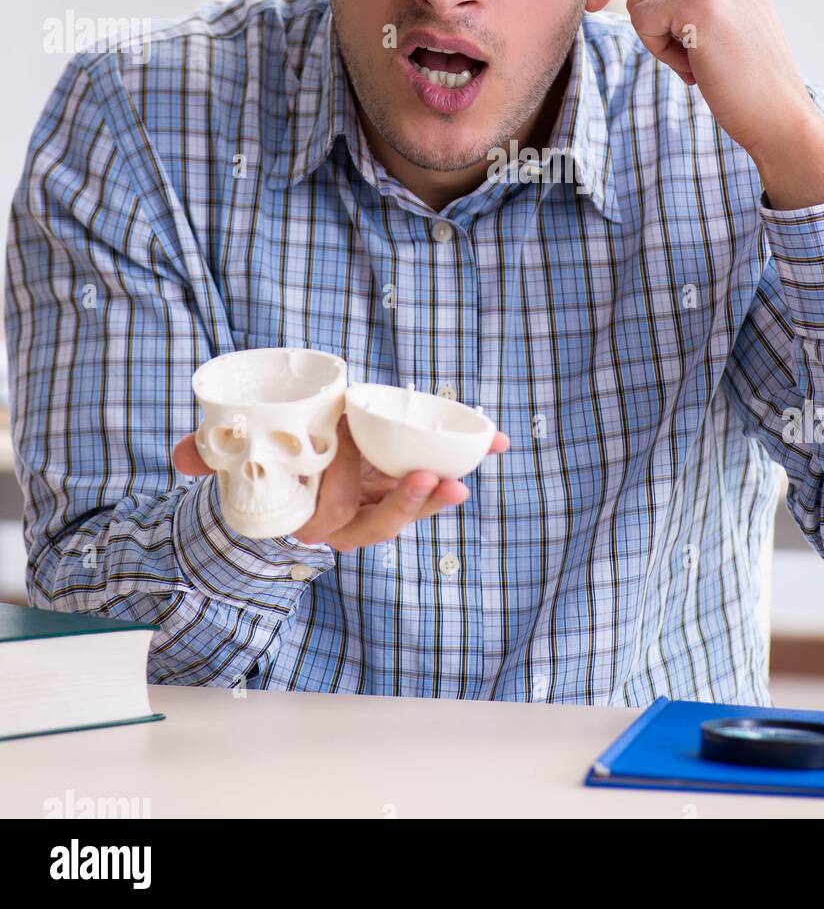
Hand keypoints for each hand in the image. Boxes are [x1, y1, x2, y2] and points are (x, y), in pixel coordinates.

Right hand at [173, 414, 508, 551]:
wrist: (291, 480)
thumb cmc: (269, 469)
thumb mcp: (239, 464)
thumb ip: (211, 458)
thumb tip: (183, 455)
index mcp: (316, 515)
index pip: (336, 510)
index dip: (347, 485)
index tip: (352, 445)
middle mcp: (353, 516)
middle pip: (383, 518)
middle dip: (406, 501)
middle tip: (428, 477)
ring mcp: (381, 502)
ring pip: (413, 506)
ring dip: (440, 493)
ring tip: (462, 480)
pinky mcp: (405, 484)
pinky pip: (436, 483)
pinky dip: (465, 463)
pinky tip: (499, 445)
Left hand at [586, 0, 820, 161]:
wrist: (777, 110)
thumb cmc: (743, 72)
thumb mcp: (722, 13)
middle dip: (661, 24)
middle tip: (703, 48)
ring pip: (639, 3)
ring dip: (660, 39)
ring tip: (704, 55)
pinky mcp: (702, 1)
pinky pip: (643, 22)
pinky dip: (661, 50)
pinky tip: (698, 62)